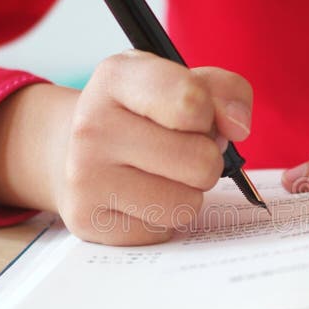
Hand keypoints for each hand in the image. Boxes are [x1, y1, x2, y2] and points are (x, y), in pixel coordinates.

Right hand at [0, 50, 252, 244]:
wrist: (69, 151)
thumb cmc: (139, 115)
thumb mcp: (177, 82)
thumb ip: (223, 91)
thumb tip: (239, 127)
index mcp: (117, 78)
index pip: (192, 101)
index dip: (212, 114)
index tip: (200, 116)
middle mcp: (92, 125)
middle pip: (200, 161)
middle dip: (205, 159)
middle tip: (182, 151)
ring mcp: (85, 177)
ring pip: (187, 204)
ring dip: (188, 193)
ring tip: (163, 175)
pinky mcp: (89, 221)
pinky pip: (163, 230)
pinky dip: (163, 218)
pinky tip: (140, 198)